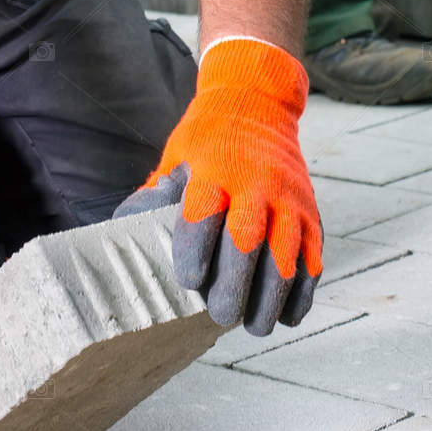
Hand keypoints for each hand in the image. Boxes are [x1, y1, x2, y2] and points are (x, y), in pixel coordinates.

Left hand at [113, 38, 322, 334]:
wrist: (258, 103)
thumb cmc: (206, 141)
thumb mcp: (175, 158)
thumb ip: (153, 200)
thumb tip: (117, 237)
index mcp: (214, 170)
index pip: (203, 214)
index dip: (196, 250)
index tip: (190, 280)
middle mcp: (256, 182)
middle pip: (247, 240)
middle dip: (236, 285)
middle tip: (221, 316)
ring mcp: (288, 197)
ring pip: (287, 253)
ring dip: (272, 296)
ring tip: (254, 326)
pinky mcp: (310, 210)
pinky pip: (313, 256)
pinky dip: (304, 291)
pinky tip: (288, 316)